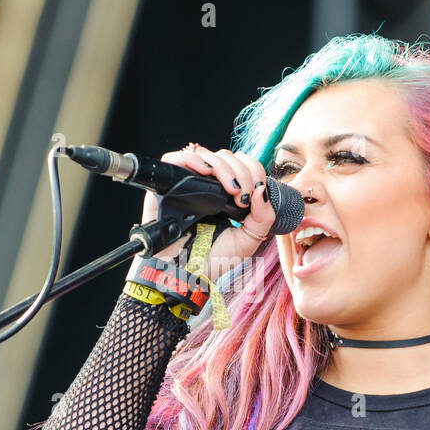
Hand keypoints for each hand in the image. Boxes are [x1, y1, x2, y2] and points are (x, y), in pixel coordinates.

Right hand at [138, 145, 276, 274]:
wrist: (186, 274)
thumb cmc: (213, 260)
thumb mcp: (248, 240)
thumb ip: (264, 218)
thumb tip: (262, 189)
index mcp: (227, 194)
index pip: (242, 165)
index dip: (252, 171)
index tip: (253, 194)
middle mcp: (207, 185)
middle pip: (226, 157)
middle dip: (241, 172)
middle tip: (241, 196)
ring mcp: (187, 184)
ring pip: (206, 155)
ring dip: (222, 167)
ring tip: (229, 189)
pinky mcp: (165, 187)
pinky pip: (175, 159)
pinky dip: (192, 159)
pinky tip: (205, 172)